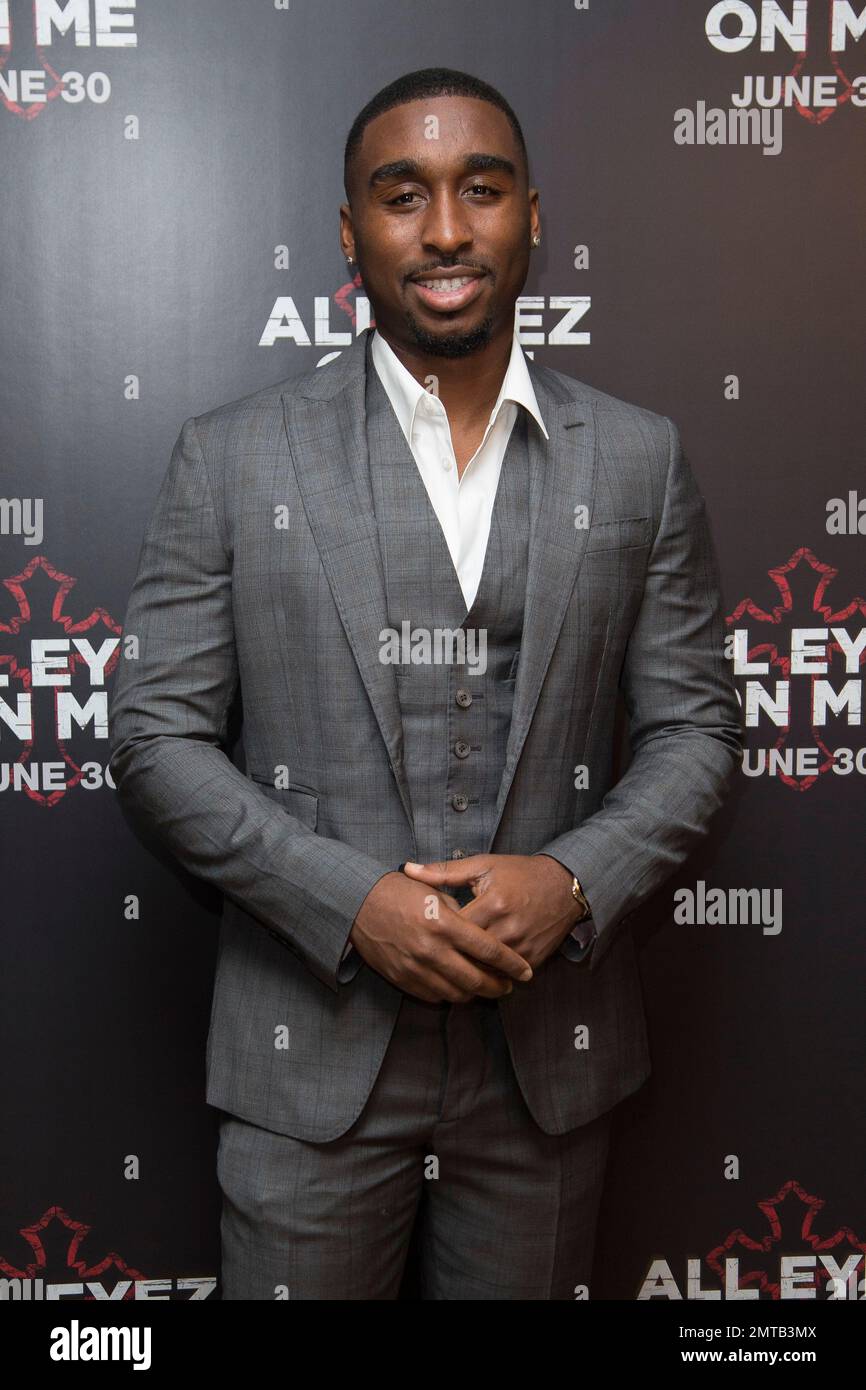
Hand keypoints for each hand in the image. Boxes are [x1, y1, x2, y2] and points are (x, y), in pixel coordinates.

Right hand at [350, 870, 533, 1004]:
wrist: (357, 904)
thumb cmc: (398, 891)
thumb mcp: (434, 892)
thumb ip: (461, 911)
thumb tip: (484, 930)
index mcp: (444, 923)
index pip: (489, 951)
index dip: (512, 964)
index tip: (526, 972)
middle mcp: (432, 949)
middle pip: (477, 980)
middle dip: (499, 986)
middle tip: (509, 985)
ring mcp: (416, 968)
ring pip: (458, 993)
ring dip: (476, 993)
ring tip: (485, 987)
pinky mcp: (403, 979)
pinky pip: (435, 995)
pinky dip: (451, 993)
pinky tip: (458, 985)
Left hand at [402, 854, 583, 971]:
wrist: (564, 885)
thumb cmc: (520, 873)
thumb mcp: (483, 866)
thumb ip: (444, 871)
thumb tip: (408, 869)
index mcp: (492, 903)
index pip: (456, 930)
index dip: (437, 935)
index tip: (421, 936)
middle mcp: (508, 927)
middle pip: (469, 955)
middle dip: (449, 959)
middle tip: (427, 961)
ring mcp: (522, 946)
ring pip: (486, 970)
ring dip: (468, 972)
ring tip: (446, 972)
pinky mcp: (533, 958)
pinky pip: (506, 976)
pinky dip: (490, 977)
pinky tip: (474, 976)